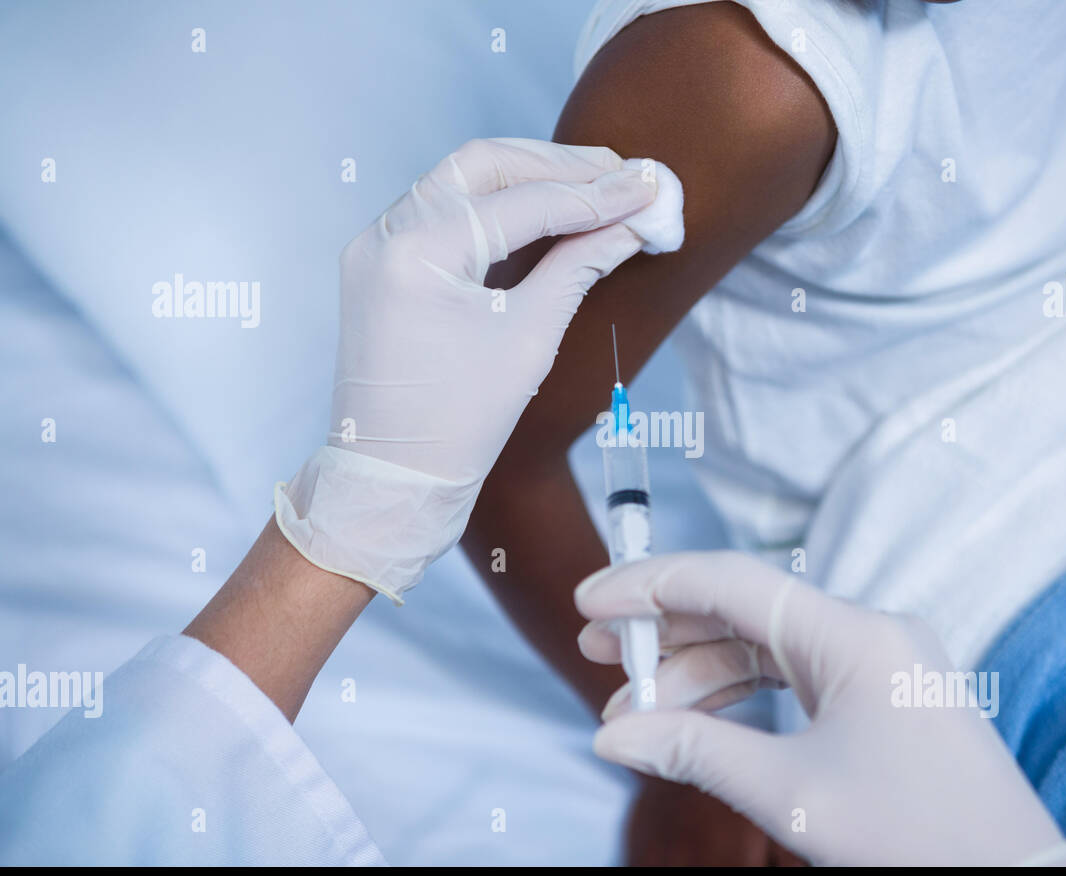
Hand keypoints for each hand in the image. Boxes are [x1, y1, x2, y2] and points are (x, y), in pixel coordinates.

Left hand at [276, 139, 656, 601]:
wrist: (393, 479)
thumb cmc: (457, 424)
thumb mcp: (528, 340)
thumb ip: (578, 268)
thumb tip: (629, 225)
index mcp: (414, 253)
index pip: (521, 202)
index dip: (593, 194)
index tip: (648, 186)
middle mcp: (385, 235)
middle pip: (484, 166)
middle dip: (559, 167)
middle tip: (624, 174)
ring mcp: (378, 247)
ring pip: (463, 182)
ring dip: (531, 181)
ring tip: (597, 188)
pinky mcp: (385, 265)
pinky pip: (446, 213)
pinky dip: (499, 208)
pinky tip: (549, 214)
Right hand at [576, 552, 1065, 865]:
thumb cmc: (916, 838)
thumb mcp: (791, 795)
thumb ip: (695, 752)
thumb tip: (613, 733)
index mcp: (854, 635)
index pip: (732, 583)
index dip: (651, 586)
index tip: (589, 600)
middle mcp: (868, 632)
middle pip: (745, 609)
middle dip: (666, 632)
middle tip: (598, 651)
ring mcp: (878, 662)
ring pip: (766, 646)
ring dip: (697, 672)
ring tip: (634, 708)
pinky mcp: (881, 695)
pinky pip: (796, 676)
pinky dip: (740, 697)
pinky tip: (692, 720)